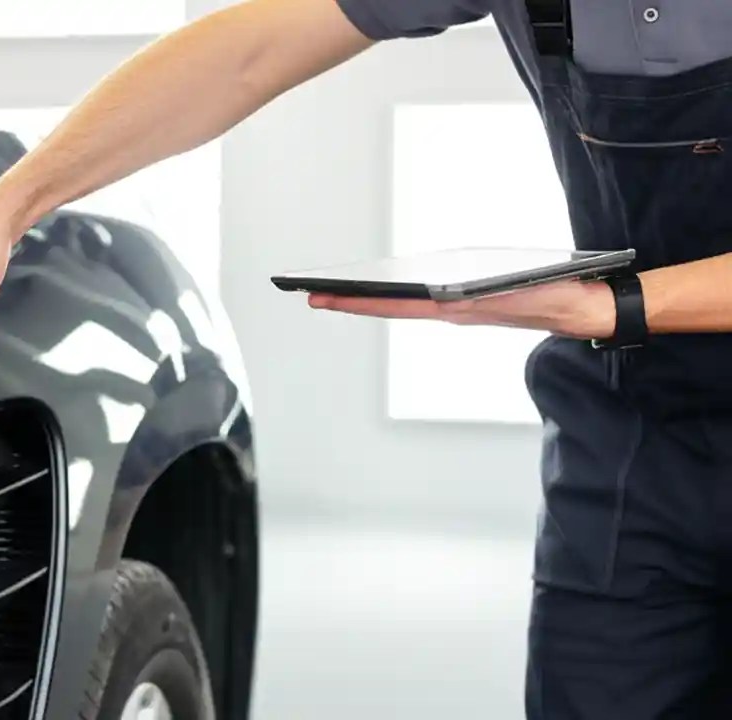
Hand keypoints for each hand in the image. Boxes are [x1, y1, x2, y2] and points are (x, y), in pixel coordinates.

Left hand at [307, 279, 616, 338]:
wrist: (585, 306)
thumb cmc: (555, 293)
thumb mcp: (517, 292)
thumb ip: (479, 297)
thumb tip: (444, 299)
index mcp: (456, 305)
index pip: (394, 304)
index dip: (356, 301)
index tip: (322, 297)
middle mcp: (450, 308)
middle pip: (390, 306)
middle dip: (349, 301)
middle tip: (310, 295)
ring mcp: (457, 308)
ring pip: (403, 304)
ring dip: (370, 300)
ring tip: (336, 292)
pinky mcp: (467, 304)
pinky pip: (422, 301)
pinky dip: (397, 296)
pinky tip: (383, 289)